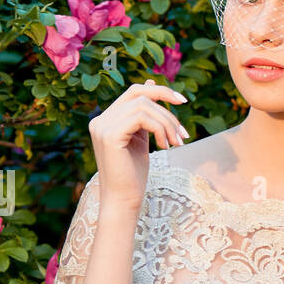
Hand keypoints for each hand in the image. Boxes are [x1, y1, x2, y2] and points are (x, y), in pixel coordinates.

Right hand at [89, 80, 188, 211]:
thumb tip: (150, 82)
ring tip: (176, 143)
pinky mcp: (109, 135)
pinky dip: (160, 129)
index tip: (183, 102)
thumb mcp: (141, 137)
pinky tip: (165, 146)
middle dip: (166, 105)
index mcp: (105, 120)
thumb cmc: (133, 174)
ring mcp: (102, 127)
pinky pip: (142, 118)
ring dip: (167, 123)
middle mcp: (100, 120)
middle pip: (138, 94)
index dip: (159, 91)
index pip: (134, 92)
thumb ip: (145, 114)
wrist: (123, 201)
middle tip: (183, 130)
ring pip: (143, 106)